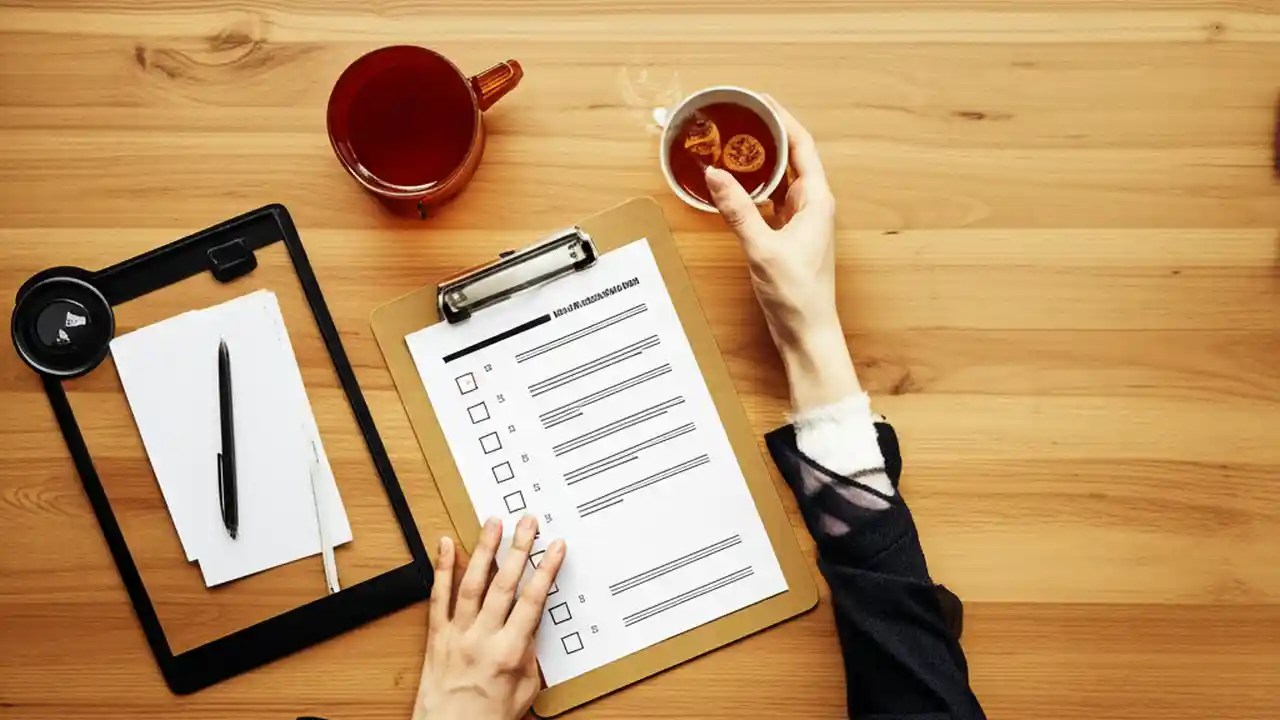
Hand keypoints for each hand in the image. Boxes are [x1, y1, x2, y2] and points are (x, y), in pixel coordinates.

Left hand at [413, 516, 565, 719]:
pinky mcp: (436, 636)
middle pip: (504, 584)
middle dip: (519, 549)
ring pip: (472, 583)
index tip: (555, 548)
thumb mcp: (526, 689)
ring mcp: (457, 634)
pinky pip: (438, 597)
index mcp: (509, 652)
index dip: (546, 570)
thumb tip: (531, 625)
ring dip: (484, 550)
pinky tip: (447, 546)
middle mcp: (482, 638)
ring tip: (493, 523)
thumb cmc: (488, 719)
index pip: (532, 601)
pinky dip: (443, 569)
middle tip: (527, 523)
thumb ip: (530, 653)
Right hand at [705, 98, 860, 410]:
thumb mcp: (762, 247)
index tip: (759, 100)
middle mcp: (812, 205)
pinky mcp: (788, 235)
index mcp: (816, 200)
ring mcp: (801, 220)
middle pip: (790, 156)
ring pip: (779, 178)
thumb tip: (715, 175)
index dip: (781, 119)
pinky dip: (754, 187)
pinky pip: (770, 199)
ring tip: (732, 143)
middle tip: (738, 117)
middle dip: (765, 135)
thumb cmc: (797, 295)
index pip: (801, 145)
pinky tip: (735, 183)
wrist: (807, 333)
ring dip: (758, 161)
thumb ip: (737, 209)